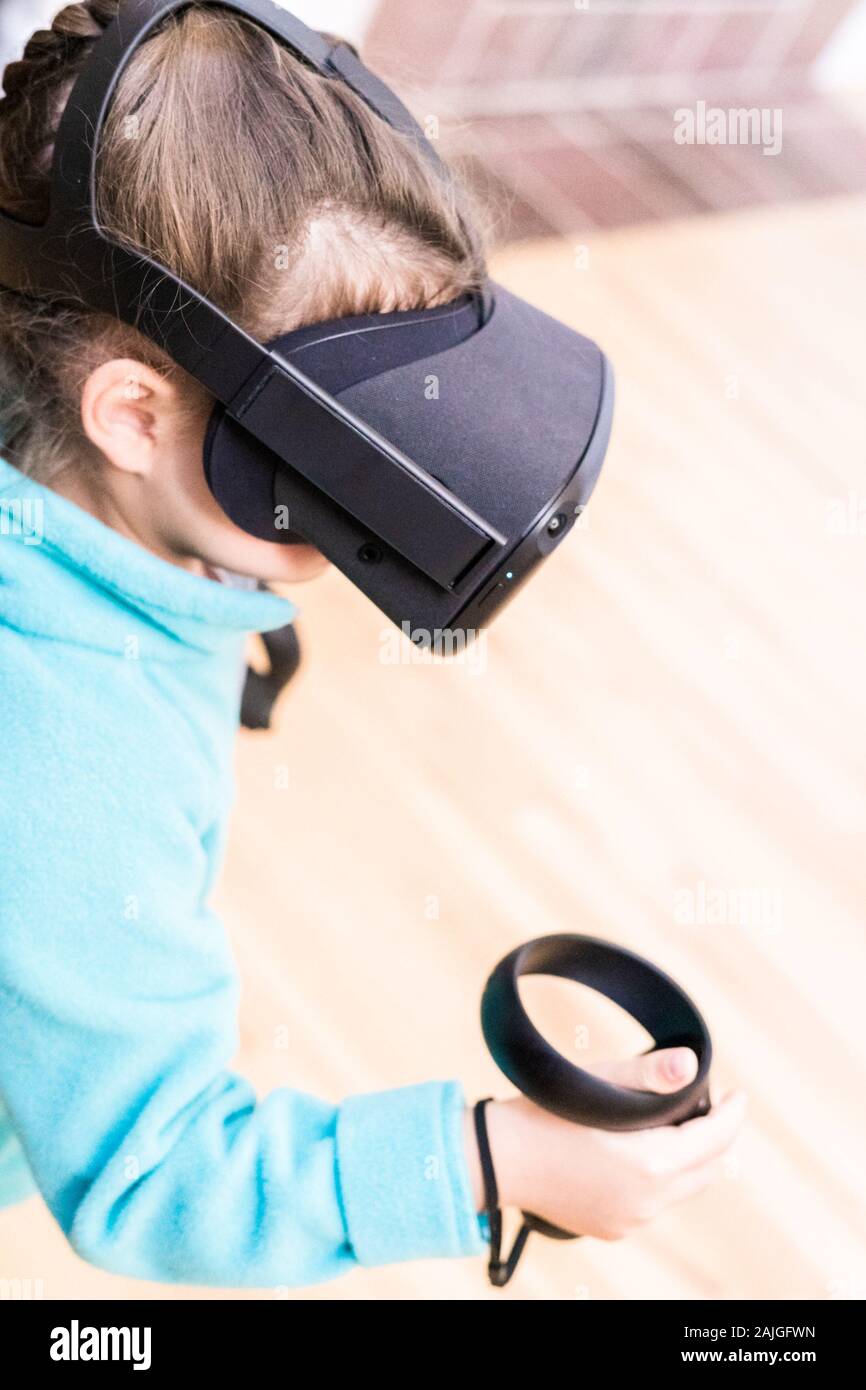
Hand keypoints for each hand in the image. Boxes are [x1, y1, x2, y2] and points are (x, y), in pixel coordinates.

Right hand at [465, 1048, 745, 1240]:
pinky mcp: (614, 1229)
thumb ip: (651, 1075)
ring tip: (672, 1126)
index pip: (716, 1140)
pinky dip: (658, 1178)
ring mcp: (631, 1221)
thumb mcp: (601, 1081)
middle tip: (708, 1106)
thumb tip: (691, 1065)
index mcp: (651, 1164)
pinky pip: (653, 1202)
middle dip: (714, 1137)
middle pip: (707, 1170)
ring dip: (686, 1158)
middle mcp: (648, 1201)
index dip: (732, 1114)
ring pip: (681, 1188)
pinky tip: (638, 1154)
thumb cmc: (547, 1110)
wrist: (498, 1158)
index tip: (738, 1094)